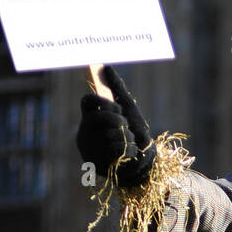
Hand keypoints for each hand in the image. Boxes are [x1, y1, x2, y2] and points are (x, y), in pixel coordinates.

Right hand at [76, 64, 155, 187]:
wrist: (147, 163)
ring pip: (110, 135)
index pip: (87, 101)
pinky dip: (130, 151)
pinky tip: (128, 156)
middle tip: (125, 127)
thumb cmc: (136, 134)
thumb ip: (116, 88)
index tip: (118, 109)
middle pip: (98, 117)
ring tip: (128, 144)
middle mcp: (85, 132)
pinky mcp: (97, 164)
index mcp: (90, 117)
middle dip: (119, 121)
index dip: (105, 102)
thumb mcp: (128, 109)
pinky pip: (116, 150)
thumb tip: (105, 66)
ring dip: (127, 138)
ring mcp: (89, 149)